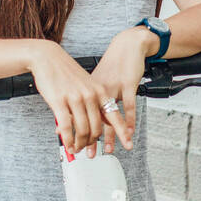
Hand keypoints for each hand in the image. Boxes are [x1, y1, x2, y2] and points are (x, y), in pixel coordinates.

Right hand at [29, 40, 134, 156]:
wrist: (48, 58)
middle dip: (93, 143)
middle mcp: (90, 95)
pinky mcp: (59, 101)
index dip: (122, 132)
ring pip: (82, 129)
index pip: (115, 116)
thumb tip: (97, 119)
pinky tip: (68, 144)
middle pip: (97, 127)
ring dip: (80, 143)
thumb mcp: (87, 84)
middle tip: (89, 150)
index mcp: (100, 91)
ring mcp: (75, 99)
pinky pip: (67, 127)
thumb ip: (94, 100)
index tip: (128, 143)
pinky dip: (68, 139)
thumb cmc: (66, 71)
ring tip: (77, 149)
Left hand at [87, 28, 156, 158]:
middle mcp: (96, 91)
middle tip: (89, 154)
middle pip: (91, 118)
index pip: (77, 115)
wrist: (126, 46)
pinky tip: (127, 132)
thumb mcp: (94, 83)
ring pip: (108, 116)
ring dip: (109, 135)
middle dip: (90, 139)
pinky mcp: (126, 84)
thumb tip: (74, 117)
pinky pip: (127, 106)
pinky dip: (127, 121)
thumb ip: (87, 100)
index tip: (73, 146)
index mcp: (86, 91)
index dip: (75, 132)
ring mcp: (111, 88)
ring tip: (109, 150)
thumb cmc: (112, 66)